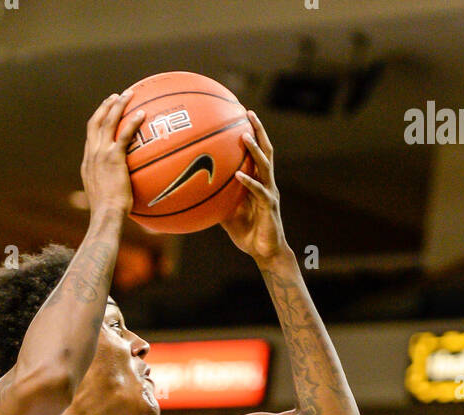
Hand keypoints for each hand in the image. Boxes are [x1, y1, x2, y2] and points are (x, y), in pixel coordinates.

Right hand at [81, 91, 144, 218]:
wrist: (105, 216)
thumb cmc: (108, 214)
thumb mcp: (104, 199)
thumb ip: (111, 190)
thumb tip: (123, 194)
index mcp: (88, 163)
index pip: (91, 137)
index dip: (97, 121)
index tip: (105, 112)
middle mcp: (92, 154)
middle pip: (96, 122)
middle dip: (105, 106)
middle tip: (115, 96)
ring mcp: (101, 154)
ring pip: (108, 121)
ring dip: (118, 104)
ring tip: (129, 94)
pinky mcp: (113, 158)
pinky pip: (124, 134)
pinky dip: (132, 121)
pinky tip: (142, 113)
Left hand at [220, 112, 286, 266]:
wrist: (264, 252)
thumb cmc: (247, 233)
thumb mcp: (226, 213)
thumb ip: (215, 199)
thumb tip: (193, 192)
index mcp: (258, 181)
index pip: (257, 152)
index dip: (252, 133)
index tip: (241, 114)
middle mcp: (266, 182)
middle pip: (265, 150)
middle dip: (258, 130)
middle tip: (248, 112)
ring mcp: (269, 193)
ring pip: (265, 165)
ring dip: (254, 150)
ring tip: (244, 135)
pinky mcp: (270, 206)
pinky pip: (259, 191)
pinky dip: (248, 182)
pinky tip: (239, 174)